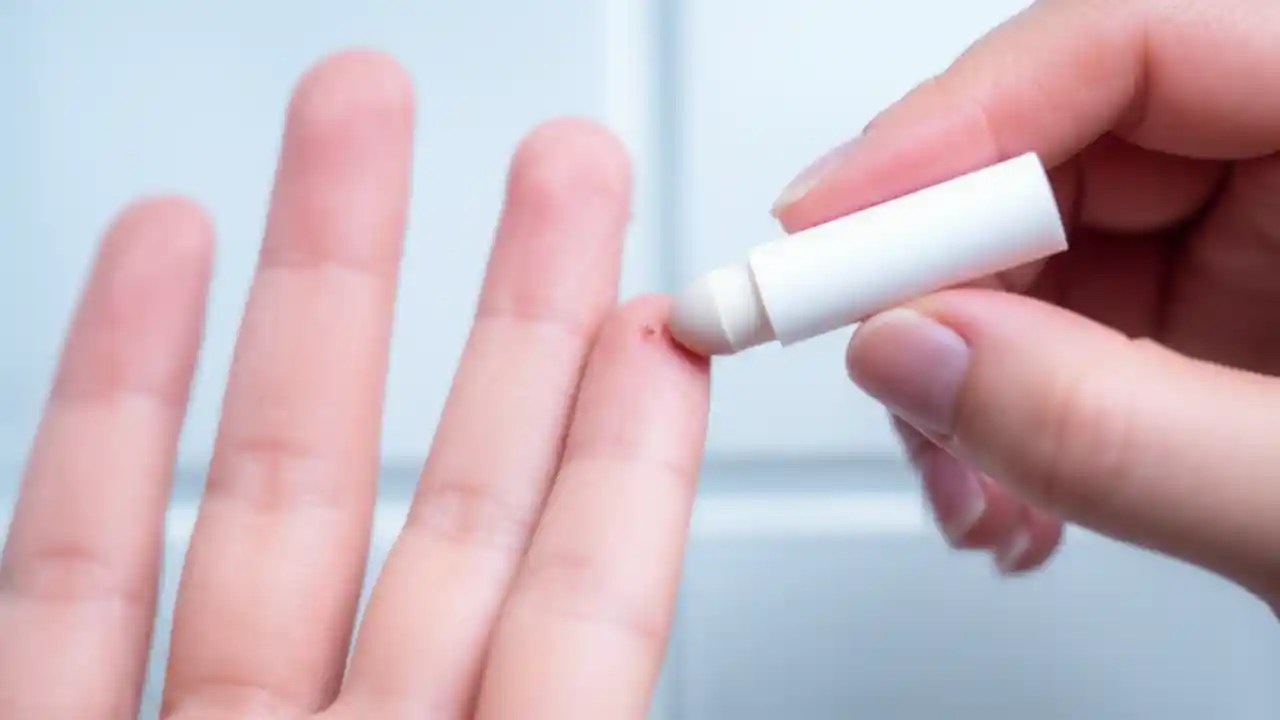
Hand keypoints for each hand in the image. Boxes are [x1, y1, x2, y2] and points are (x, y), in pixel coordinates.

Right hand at [0, 51, 709, 718]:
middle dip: (510, 318)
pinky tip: (160, 262)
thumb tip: (640, 667)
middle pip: (453, 513)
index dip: (625, 453)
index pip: (580, 613)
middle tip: (564, 168)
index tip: (660, 317)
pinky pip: (70, 565)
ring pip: (269, 496)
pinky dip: (108, 401)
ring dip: (313, 296)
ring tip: (358, 135)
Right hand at [773, 0, 1279, 605]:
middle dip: (942, 280)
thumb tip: (912, 351)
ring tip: (967, 487)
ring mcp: (1266, 237)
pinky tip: (1010, 491)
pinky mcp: (1222, 313)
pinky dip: (1007, 410)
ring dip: (963, 369)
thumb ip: (1120, 431)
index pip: (1131, 43)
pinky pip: (1067, 321)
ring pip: (1042, 245)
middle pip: (1061, 146)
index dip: (955, 125)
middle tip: (886, 376)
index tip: (830, 222)